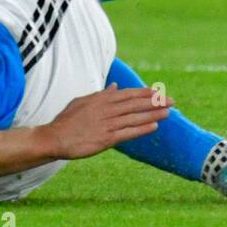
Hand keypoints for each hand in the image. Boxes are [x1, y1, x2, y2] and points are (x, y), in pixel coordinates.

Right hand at [47, 84, 171, 159]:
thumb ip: (101, 95)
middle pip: (135, 104)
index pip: (128, 94)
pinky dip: (142, 129)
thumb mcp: (83, 101)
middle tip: (171, 101)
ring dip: (153, 114)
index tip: (158, 92)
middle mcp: (107, 110)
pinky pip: (128, 133)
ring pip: (135, 117)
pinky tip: (154, 126)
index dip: (144, 93)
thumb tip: (115, 87)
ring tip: (168, 112)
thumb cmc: (67, 120)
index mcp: (101, 99)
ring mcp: (107, 124)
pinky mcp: (106, 139)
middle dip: (155, 102)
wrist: (55, 137)